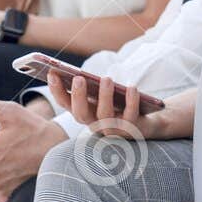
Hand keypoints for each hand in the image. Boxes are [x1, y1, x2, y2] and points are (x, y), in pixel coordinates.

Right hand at [48, 73, 193, 140]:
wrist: (149, 121)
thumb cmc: (121, 103)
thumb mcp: (105, 94)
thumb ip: (92, 86)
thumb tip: (77, 72)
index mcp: (86, 114)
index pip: (66, 104)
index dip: (57, 90)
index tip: (52, 73)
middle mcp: (96, 125)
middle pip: (81, 114)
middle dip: (78, 96)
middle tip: (78, 79)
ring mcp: (113, 130)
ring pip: (105, 116)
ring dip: (105, 96)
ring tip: (106, 78)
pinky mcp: (133, 130)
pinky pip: (130, 117)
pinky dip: (131, 101)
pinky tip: (131, 87)